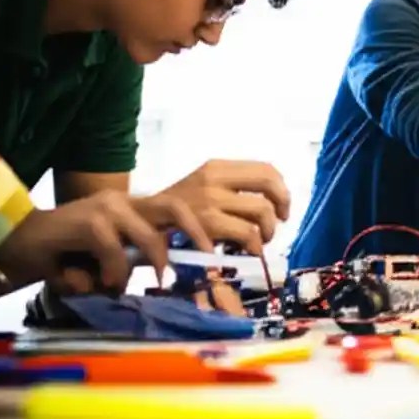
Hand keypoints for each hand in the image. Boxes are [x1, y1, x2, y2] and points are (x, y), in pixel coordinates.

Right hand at [0, 190, 208, 290]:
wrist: (11, 242)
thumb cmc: (60, 256)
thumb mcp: (104, 262)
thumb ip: (131, 265)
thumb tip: (164, 285)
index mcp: (131, 208)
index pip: (177, 211)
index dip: (199, 232)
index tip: (215, 259)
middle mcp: (123, 202)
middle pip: (176, 208)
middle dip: (198, 237)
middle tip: (206, 266)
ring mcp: (107, 208)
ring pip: (149, 237)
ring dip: (149, 264)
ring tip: (142, 284)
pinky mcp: (89, 222)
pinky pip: (116, 252)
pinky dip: (113, 273)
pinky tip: (95, 283)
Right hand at [159, 159, 290, 255]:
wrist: (136, 222)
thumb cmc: (172, 211)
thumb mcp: (200, 188)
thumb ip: (230, 189)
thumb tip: (271, 202)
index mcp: (216, 167)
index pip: (265, 168)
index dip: (281, 189)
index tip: (281, 207)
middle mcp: (214, 178)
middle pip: (270, 185)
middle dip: (281, 208)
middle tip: (276, 225)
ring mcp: (210, 200)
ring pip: (261, 211)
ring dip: (268, 231)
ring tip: (259, 242)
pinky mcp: (206, 224)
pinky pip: (247, 234)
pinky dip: (254, 245)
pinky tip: (248, 251)